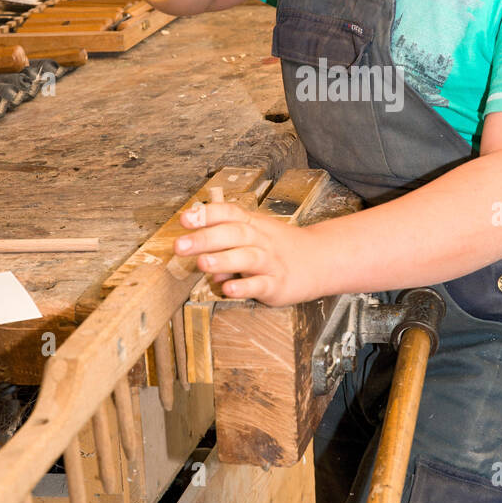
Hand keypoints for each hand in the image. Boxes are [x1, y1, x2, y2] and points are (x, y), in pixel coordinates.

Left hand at [173, 200, 321, 306]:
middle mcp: (261, 240)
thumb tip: (201, 257)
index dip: (207, 214)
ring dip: (223, 260)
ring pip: (247, 258)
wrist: (321, 260)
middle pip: (234, 234)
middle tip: (180, 245)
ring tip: (202, 263)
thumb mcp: (255, 235)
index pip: (229, 213)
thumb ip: (225, 244)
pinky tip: (228, 289)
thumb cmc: (279, 247)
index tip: (185, 218)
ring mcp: (270, 262)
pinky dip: (244, 287)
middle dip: (206, 238)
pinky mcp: (278, 284)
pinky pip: (261, 285)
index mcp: (253, 225)